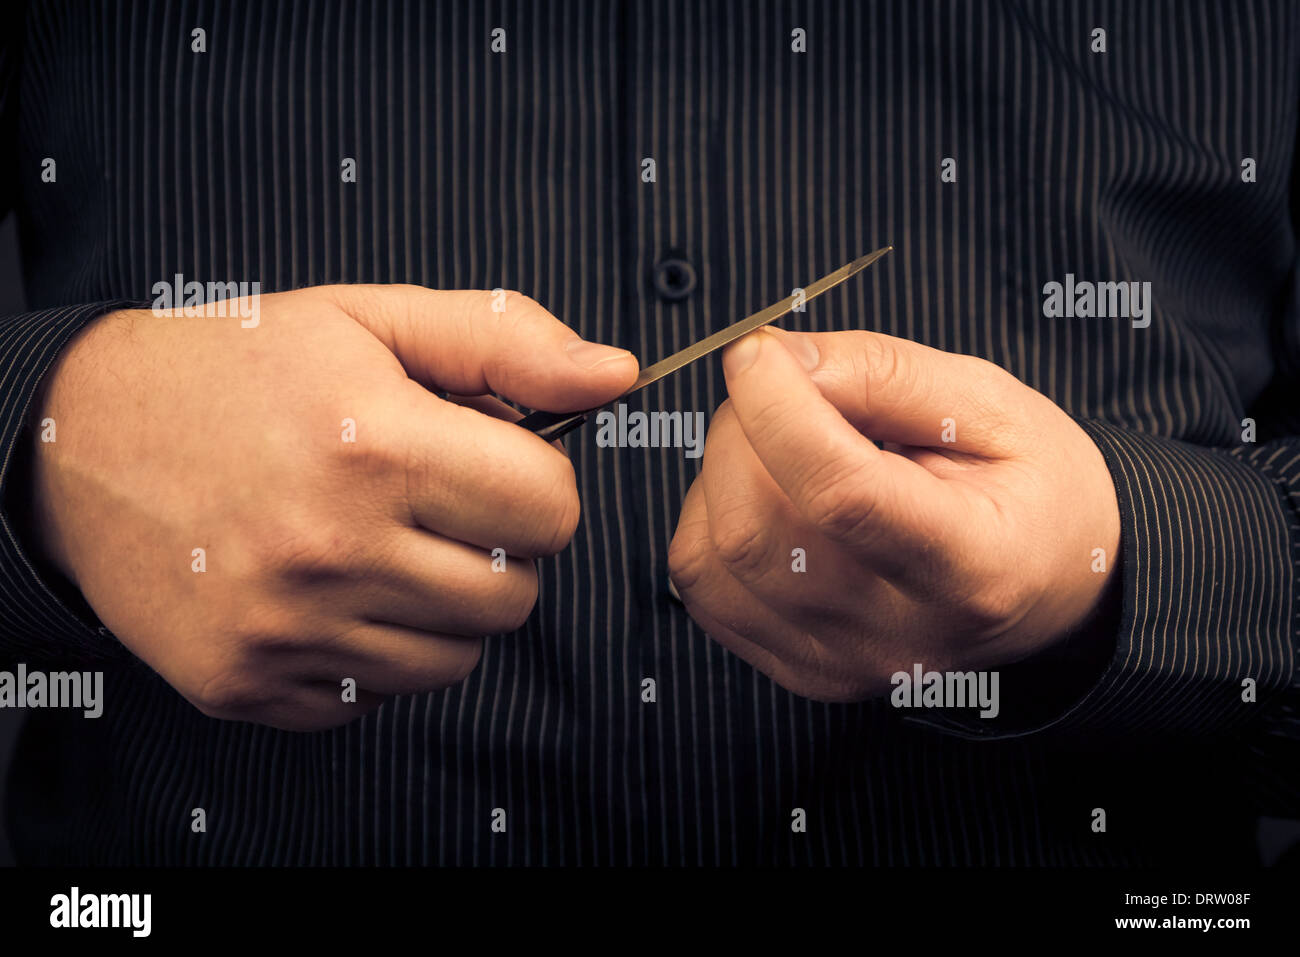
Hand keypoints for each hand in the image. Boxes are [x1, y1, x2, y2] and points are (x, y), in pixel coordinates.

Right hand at [31, 285, 636, 728]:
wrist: (78, 440)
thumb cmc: (233, 371)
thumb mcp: (371, 321)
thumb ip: (505, 341)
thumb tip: (613, 374)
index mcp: (372, 445)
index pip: (551, 510)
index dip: (538, 484)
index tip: (496, 467)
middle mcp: (329, 547)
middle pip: (514, 594)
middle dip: (499, 548)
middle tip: (438, 505)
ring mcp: (285, 627)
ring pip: (456, 659)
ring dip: (443, 605)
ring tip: (382, 544)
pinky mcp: (249, 683)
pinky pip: (375, 697)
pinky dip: (373, 651)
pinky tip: (331, 591)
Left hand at [667, 326, 1119, 701]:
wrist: (1052, 589)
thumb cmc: (1030, 491)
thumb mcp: (992, 403)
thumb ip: (881, 372)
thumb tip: (773, 359)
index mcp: (971, 567)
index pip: (841, 496)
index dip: (779, 410)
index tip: (758, 352)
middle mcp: (895, 634)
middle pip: (756, 527)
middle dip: (742, 430)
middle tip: (787, 394)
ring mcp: (837, 662)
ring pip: (712, 555)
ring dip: (721, 474)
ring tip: (785, 447)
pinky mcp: (795, 668)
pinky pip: (702, 582)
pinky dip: (712, 518)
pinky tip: (768, 497)